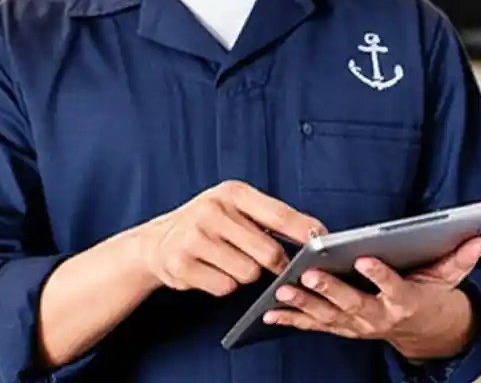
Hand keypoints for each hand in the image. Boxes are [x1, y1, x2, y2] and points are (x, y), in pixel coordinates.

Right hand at [133, 181, 325, 296]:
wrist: (157, 241)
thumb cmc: (211, 224)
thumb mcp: (237, 208)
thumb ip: (273, 218)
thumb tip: (316, 234)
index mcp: (232, 193)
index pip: (279, 215)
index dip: (305, 232)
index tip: (324, 243)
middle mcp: (212, 211)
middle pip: (268, 252)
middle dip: (275, 263)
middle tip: (270, 263)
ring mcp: (194, 238)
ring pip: (248, 274)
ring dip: (246, 274)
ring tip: (230, 261)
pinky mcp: (181, 265)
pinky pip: (225, 288)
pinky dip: (225, 285)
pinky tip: (212, 271)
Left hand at [265, 237, 480, 359]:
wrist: (421, 331)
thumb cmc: (429, 296)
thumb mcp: (449, 277)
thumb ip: (461, 258)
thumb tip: (480, 239)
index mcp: (405, 301)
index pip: (393, 287)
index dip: (380, 275)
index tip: (366, 258)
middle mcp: (378, 317)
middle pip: (352, 304)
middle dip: (330, 290)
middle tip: (310, 274)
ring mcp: (357, 325)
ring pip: (328, 316)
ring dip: (304, 303)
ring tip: (283, 288)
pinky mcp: (341, 327)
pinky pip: (314, 325)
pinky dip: (292, 318)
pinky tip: (271, 310)